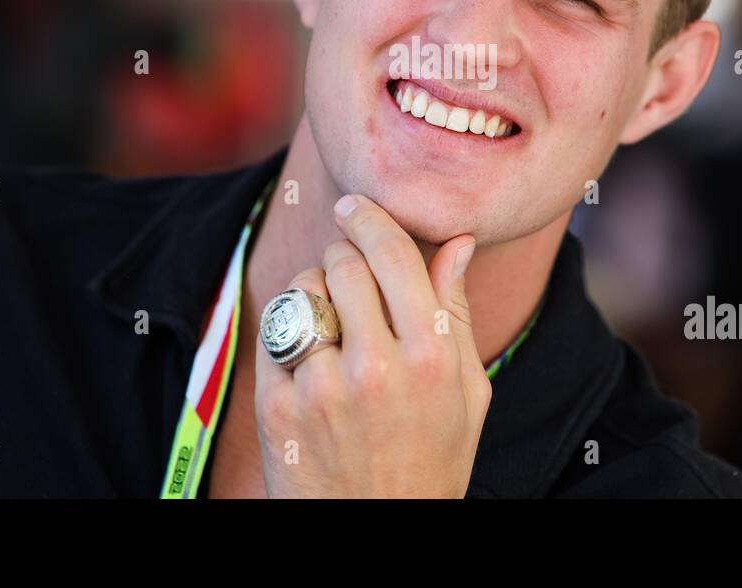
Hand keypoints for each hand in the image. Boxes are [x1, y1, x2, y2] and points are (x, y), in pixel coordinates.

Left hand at [254, 194, 487, 496]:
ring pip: (304, 292)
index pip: (394, 257)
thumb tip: (458, 242)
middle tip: (347, 272)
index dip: (370, 220)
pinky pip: (274, 333)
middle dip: (344, 257)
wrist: (375, 535)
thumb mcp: (467, 394)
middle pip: (345, 265)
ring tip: (332, 323)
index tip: (354, 206)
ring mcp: (323, 388)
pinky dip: (289, 334)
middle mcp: (377, 369)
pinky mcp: (279, 407)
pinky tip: (309, 359)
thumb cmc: (429, 463)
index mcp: (432, 359)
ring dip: (315, 292)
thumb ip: (456, 311)